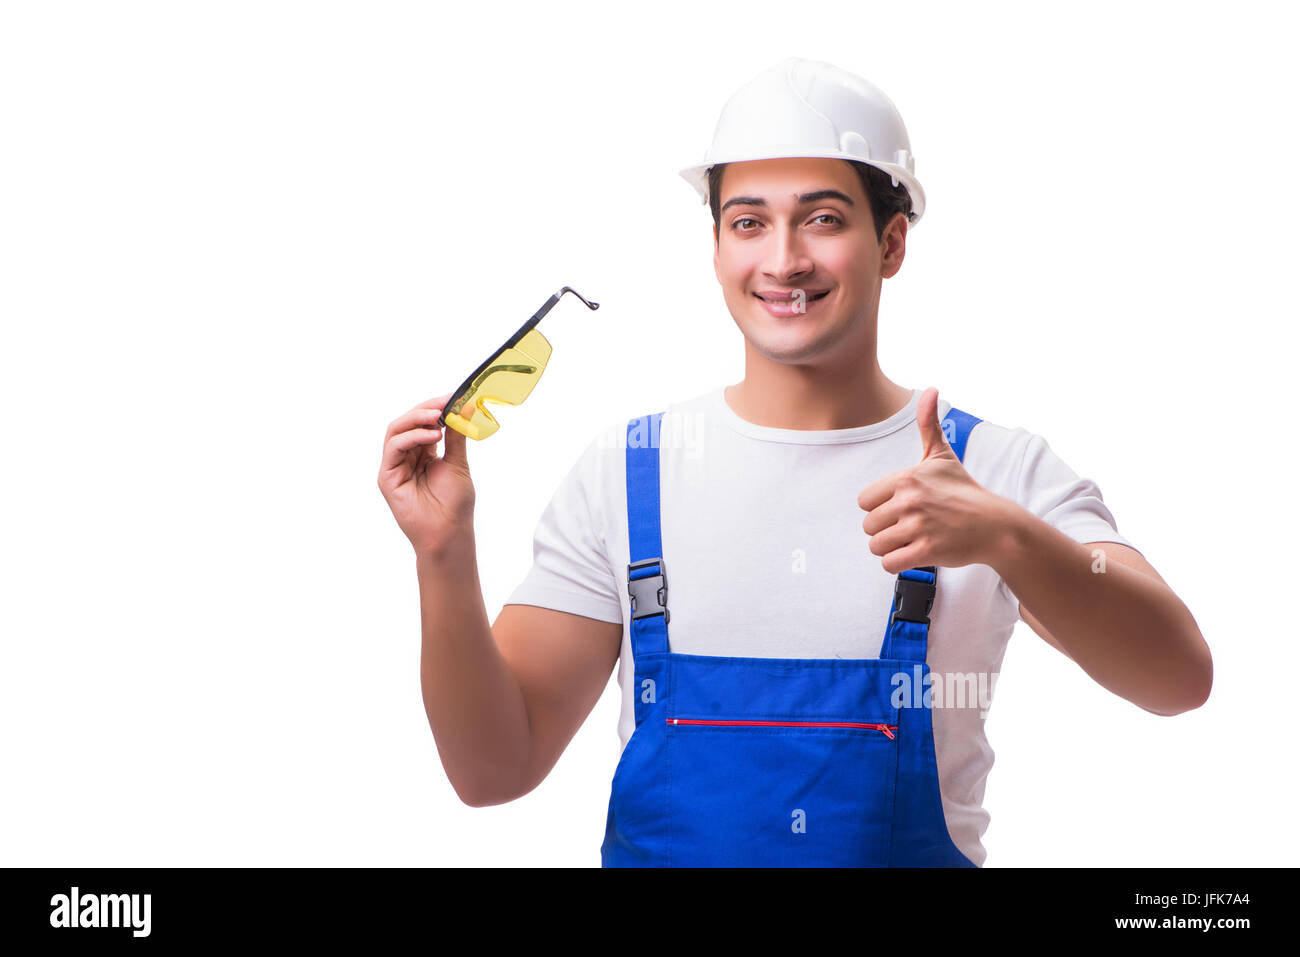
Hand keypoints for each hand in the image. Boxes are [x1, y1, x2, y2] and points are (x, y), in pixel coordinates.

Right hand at [378, 393, 475, 556]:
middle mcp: (406, 457)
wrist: (449, 534)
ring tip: (438, 417)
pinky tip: (432, 435)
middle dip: (426, 409)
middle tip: (445, 402)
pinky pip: (394, 448)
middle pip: (406, 422)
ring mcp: (395, 466)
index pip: (423, 422)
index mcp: (424, 452)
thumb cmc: (454, 505)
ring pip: (396, 430)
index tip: (454, 397)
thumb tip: (464, 407)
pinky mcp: (387, 477)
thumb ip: (457, 436)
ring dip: (417, 419)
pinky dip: (412, 437)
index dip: (435, 407)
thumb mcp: (458, 463)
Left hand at [858, 387, 1008, 573]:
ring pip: (877, 546)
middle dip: (885, 529)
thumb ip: (929, 424)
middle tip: (910, 526)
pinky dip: (897, 563)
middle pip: (868, 525)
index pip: (865, 501)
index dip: (880, 507)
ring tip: (912, 540)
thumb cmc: (964, 491)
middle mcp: (911, 500)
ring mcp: (919, 527)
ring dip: (891, 548)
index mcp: (908, 478)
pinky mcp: (927, 551)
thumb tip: (931, 389)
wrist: (996, 525)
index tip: (902, 507)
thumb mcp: (942, 456)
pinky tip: (915, 553)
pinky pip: (889, 563)